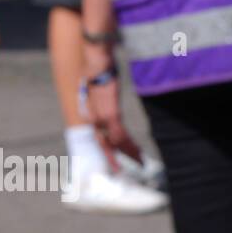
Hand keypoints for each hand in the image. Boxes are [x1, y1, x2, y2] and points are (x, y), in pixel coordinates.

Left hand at [81, 44, 142, 170]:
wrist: (96, 62)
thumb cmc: (98, 72)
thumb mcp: (98, 90)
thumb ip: (100, 101)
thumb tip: (109, 107)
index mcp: (92, 115)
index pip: (100, 138)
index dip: (107, 151)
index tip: (115, 162)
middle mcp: (94, 119)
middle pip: (106, 144)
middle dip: (116, 158)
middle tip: (124, 171)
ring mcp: (101, 118)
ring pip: (115, 142)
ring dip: (128, 153)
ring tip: (139, 162)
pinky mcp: (110, 113)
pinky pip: (119, 135)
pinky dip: (127, 145)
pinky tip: (136, 152)